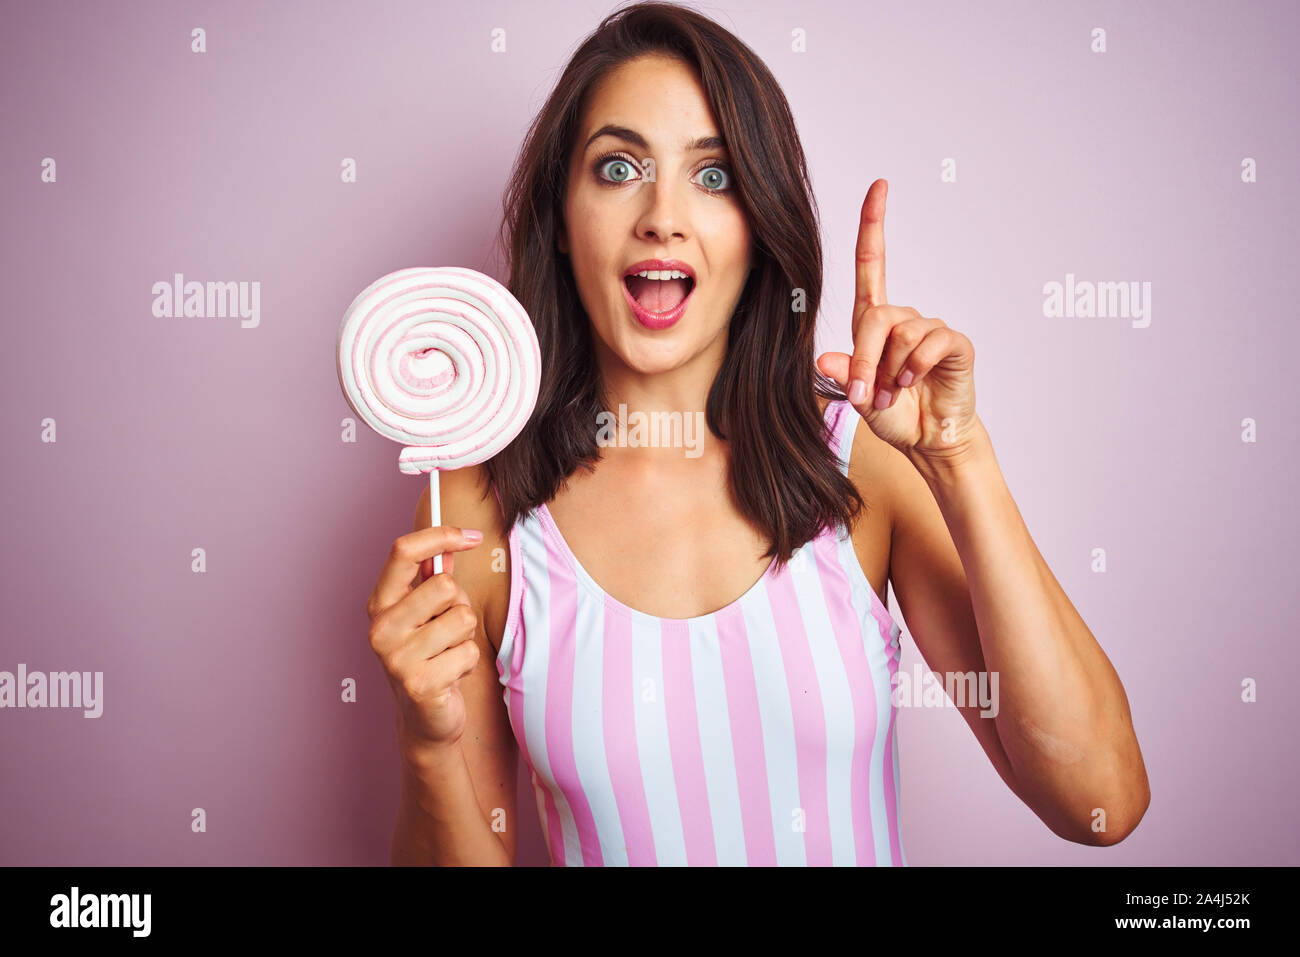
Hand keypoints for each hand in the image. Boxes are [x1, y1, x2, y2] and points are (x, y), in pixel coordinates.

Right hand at [365, 525, 484, 754]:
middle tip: (450, 628)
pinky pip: (468, 651)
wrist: (424, 717)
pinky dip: (468, 662)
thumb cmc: (429, 655)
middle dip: (461, 604)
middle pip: (445, 585)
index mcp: (380, 604)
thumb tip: (452, 545)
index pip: (403, 551)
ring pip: (463, 618)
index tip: (472, 537)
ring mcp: (397, 658)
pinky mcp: (420, 684)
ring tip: (449, 653)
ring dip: (466, 636)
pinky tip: (451, 674)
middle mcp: (381, 628)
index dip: (441, 536)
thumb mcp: (428, 613)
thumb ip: (435, 578)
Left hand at [816, 179, 978, 460]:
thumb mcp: (857, 398)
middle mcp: (903, 318)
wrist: (928, 439)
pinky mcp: (954, 344)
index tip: (879, 187)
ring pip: (902, 334)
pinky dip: (916, 368)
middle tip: (865, 392)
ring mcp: (930, 329)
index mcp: (875, 321)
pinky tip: (915, 382)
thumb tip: (824, 359)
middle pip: (876, 316)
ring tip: (895, 392)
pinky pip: (931, 343)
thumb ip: (843, 377)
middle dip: (864, 358)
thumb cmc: (893, 414)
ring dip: (891, 370)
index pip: (872, 262)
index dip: (874, 225)